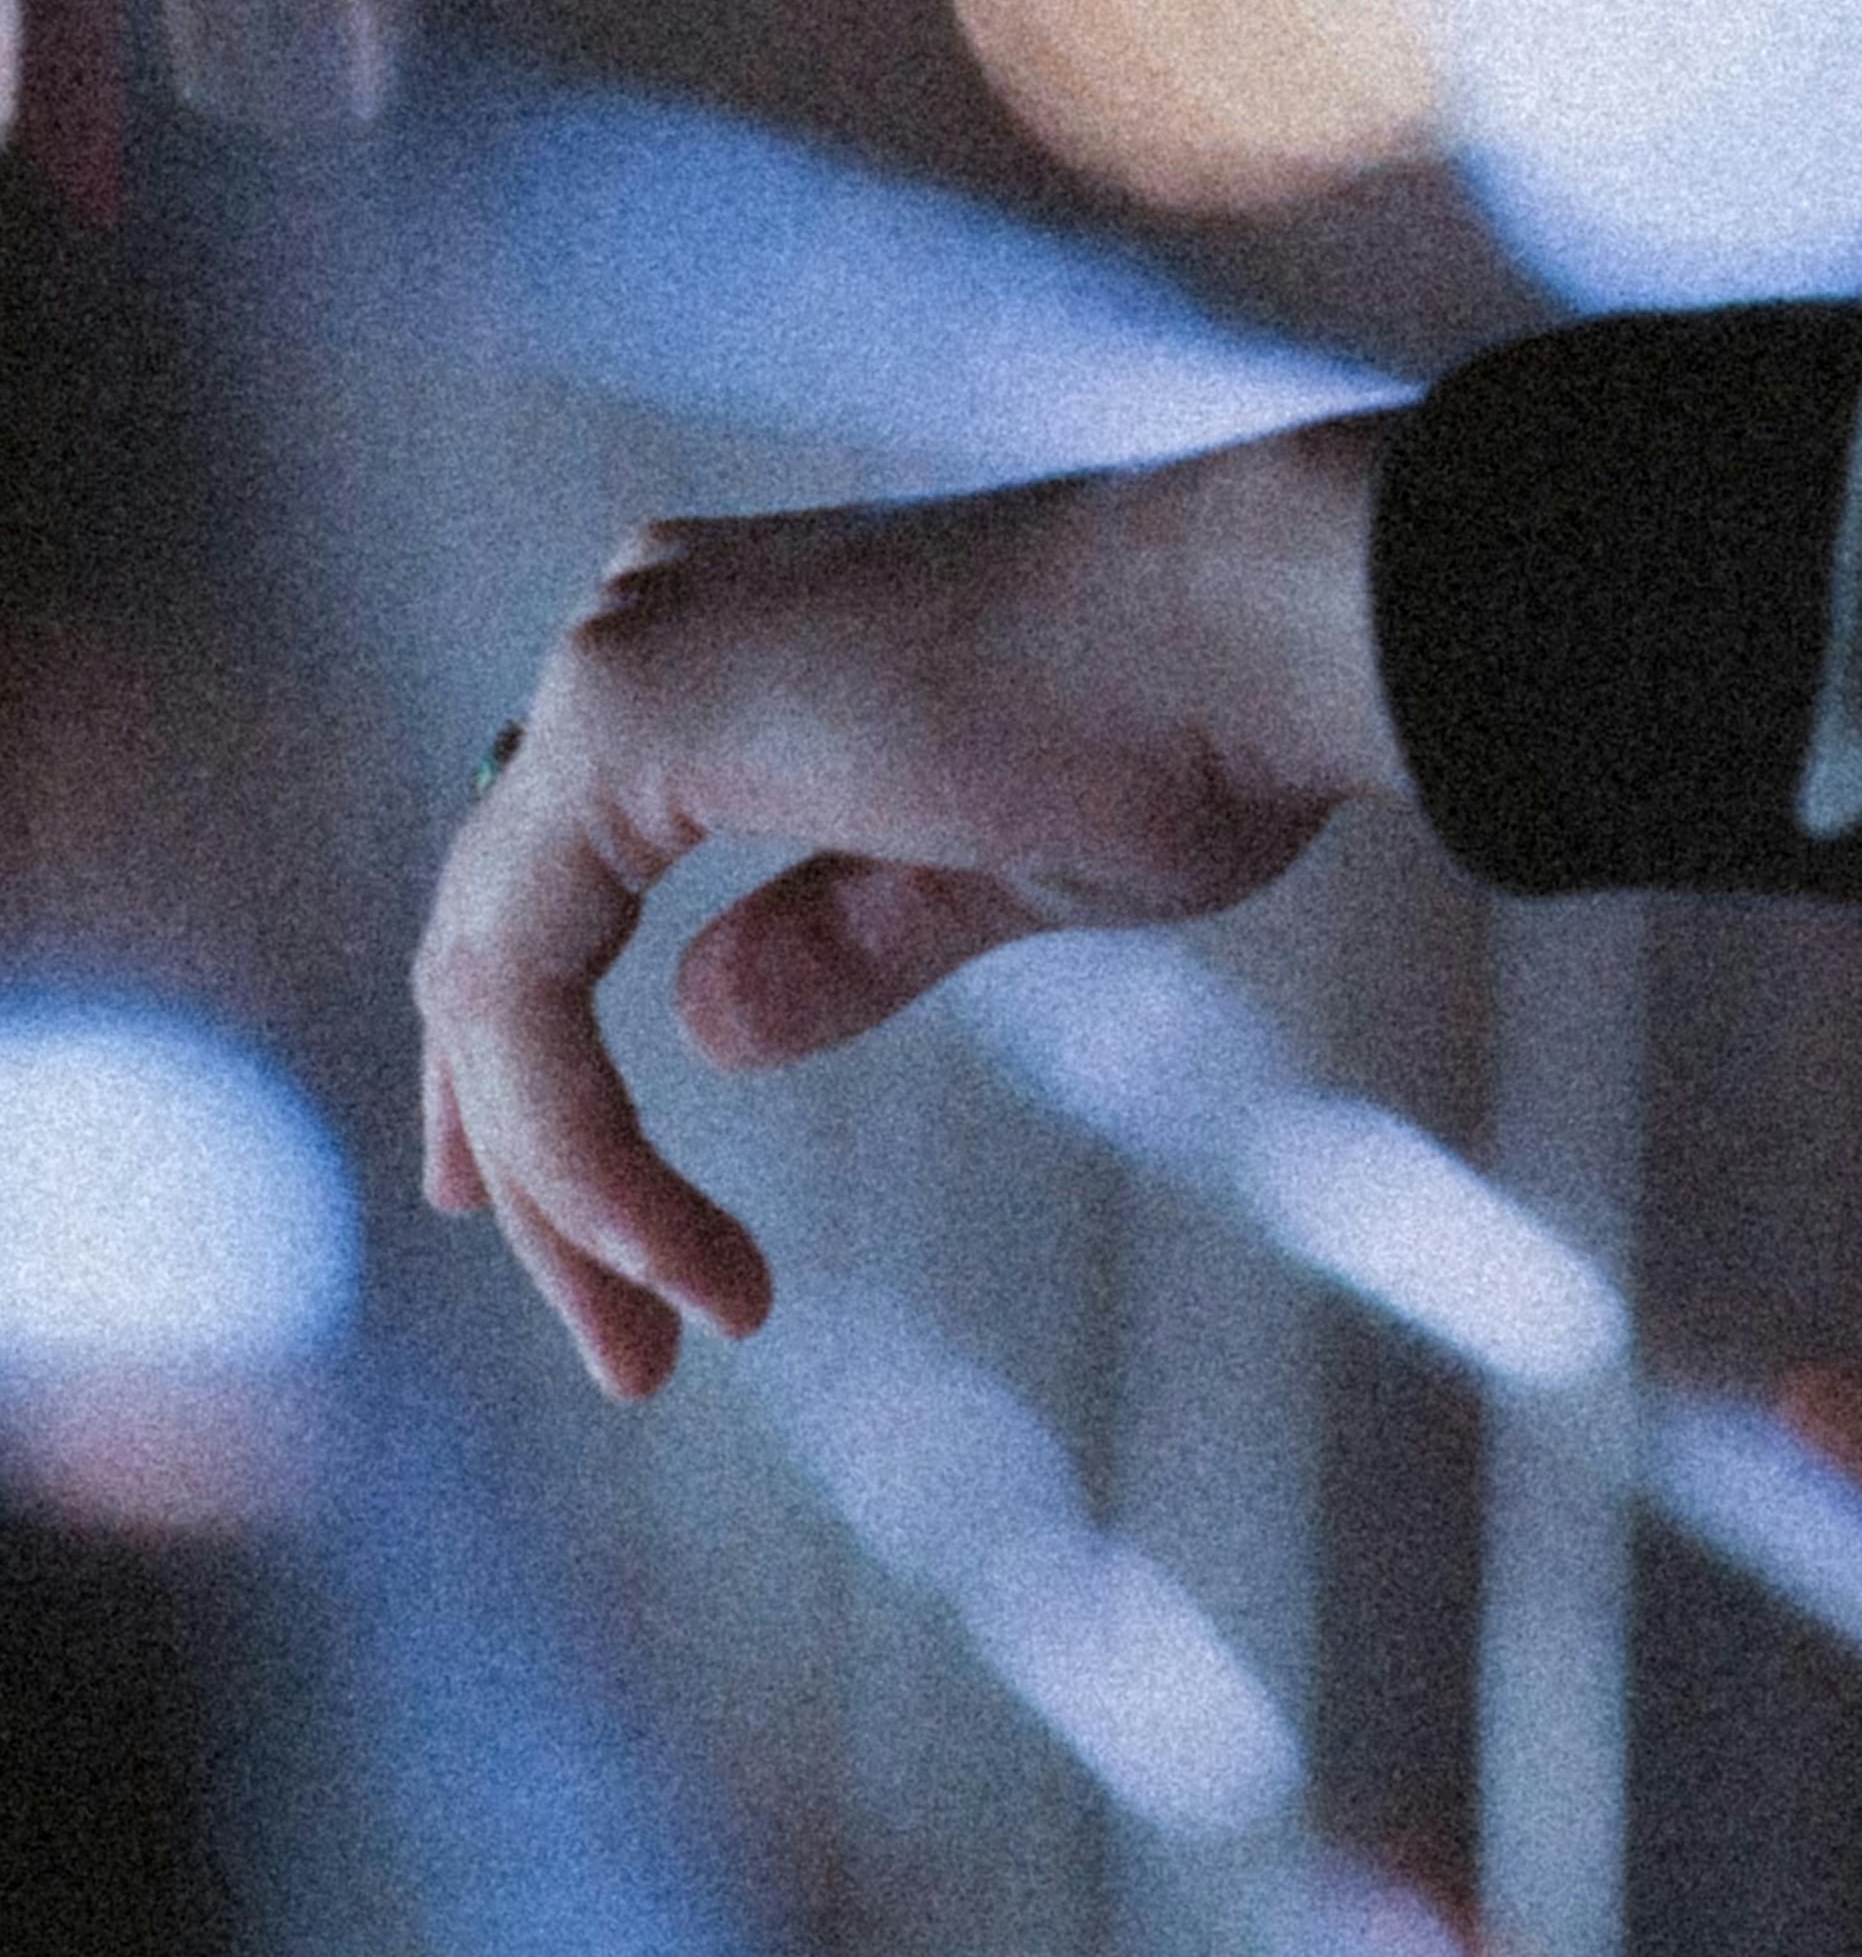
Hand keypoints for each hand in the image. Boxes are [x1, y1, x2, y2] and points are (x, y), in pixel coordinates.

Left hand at [413, 412, 1405, 1399]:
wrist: (1264, 627)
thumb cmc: (1180, 727)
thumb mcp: (982, 868)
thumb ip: (840, 930)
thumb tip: (702, 1021)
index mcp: (727, 634)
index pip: (551, 878)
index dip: (531, 1074)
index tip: (588, 1245)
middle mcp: (649, 618)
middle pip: (501, 936)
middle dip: (538, 1167)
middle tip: (626, 1352)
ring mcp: (626, 654)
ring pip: (487, 973)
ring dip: (560, 1189)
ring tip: (656, 1343)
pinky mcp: (627, 712)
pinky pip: (517, 979)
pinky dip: (570, 1140)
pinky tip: (665, 1253)